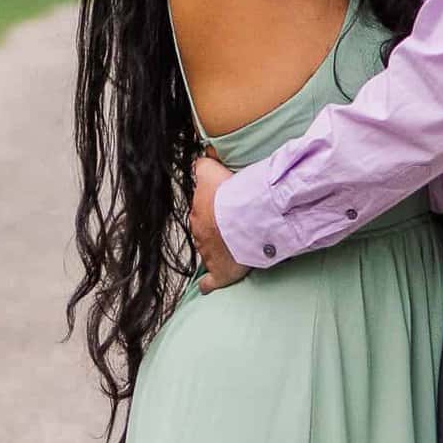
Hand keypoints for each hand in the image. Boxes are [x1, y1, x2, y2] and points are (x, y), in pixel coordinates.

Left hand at [190, 154, 246, 291]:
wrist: (244, 220)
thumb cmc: (232, 196)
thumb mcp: (211, 170)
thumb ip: (203, 163)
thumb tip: (201, 157)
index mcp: (198, 212)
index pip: (202, 209)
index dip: (214, 207)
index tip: (223, 207)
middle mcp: (200, 232)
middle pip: (205, 230)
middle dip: (216, 228)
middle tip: (234, 225)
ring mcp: (208, 253)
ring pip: (209, 251)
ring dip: (219, 249)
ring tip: (234, 247)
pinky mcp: (220, 272)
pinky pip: (211, 281)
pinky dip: (210, 284)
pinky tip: (208, 286)